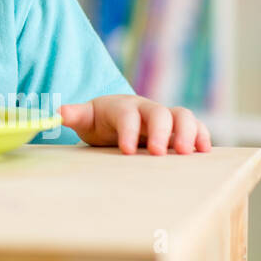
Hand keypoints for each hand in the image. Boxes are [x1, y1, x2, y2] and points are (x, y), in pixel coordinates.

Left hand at [59, 95, 211, 154]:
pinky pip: (196, 126)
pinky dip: (202, 135)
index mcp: (122, 107)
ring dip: (187, 132)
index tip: (126, 150)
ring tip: (187, 153)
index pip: (127, 115)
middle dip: (161, 132)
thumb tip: (57, 113)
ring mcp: (165, 117)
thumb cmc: (100, 121)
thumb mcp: (86, 119)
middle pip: (159, 113)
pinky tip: (204, 152)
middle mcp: (146, 109)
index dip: (128, 131)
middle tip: (159, 153)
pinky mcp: (179, 128)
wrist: (116, 117)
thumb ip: (75, 115)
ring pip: (182, 115)